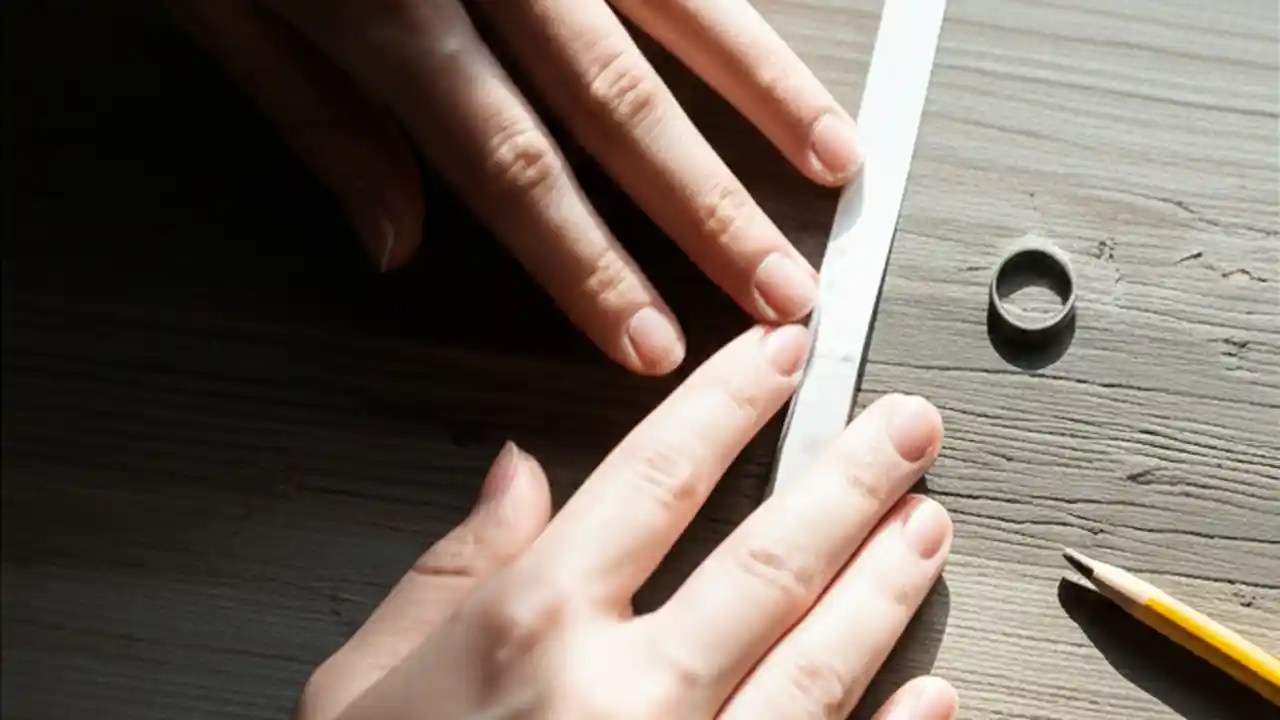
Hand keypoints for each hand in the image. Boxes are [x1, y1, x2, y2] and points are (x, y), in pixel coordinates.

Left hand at [169, 0, 860, 374]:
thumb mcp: (219, 5)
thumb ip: (318, 123)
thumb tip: (393, 241)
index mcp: (389, 13)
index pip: (517, 170)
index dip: (592, 267)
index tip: (652, 341)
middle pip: (620, 106)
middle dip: (710, 209)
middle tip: (781, 288)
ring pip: (681, 9)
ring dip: (766, 93)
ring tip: (833, 164)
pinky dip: (737, 6)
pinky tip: (790, 53)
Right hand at [295, 325, 956, 719]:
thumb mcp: (362, 684)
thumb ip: (447, 569)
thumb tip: (514, 469)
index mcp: (530, 629)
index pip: (656, 476)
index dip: (730, 401)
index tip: (782, 356)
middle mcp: (622, 696)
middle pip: (769, 559)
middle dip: (853, 480)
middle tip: (912, 429)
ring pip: (820, 663)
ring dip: (888, 587)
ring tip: (930, 526)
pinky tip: (933, 695)